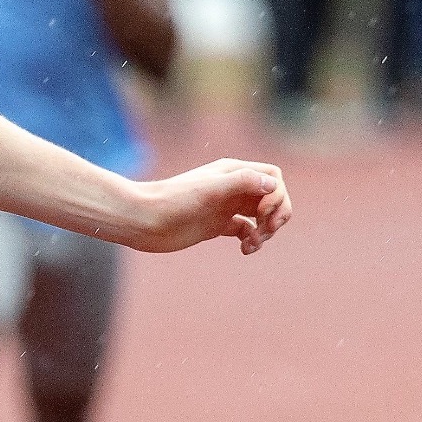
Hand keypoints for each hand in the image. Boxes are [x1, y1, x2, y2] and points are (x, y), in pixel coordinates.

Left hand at [133, 158, 292, 254]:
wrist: (144, 220)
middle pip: (272, 196)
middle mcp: (232, 187)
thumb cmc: (174, 201)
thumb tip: (273, 184)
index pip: (273, 176)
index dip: (277, 194)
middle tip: (266, 229)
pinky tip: (245, 249)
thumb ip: (242, 182)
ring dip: (267, 230)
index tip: (262, 212)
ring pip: (262, 216)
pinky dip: (253, 240)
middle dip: (277, 214)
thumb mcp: (209, 189)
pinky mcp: (217, 225)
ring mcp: (225, 207)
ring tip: (254, 242)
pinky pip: (247, 231)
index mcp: (232, 172)